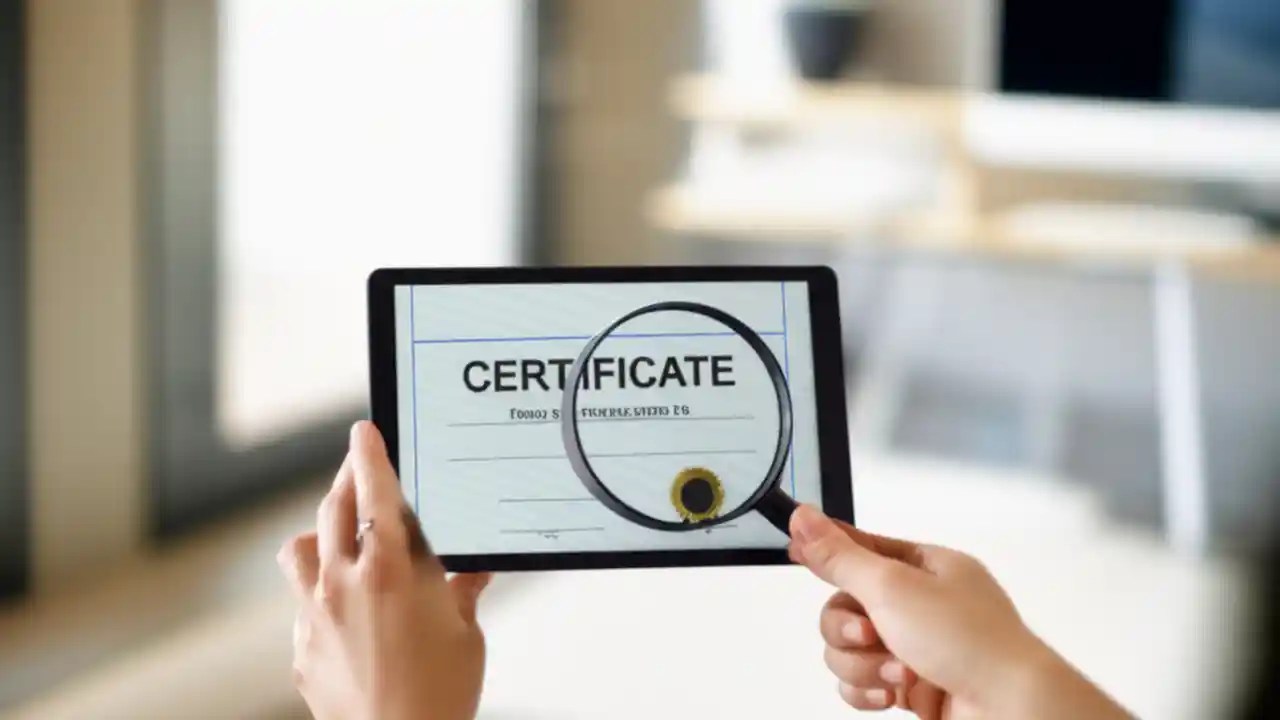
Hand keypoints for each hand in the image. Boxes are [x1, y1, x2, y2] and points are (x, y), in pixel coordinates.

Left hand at [278, 421, 492, 719]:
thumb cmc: (440, 693)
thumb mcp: (465, 634)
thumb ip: (460, 593)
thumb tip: (472, 574)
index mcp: (391, 570)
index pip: (375, 493)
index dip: (368, 455)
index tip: (363, 432)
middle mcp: (344, 585)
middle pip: (332, 510)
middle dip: (345, 480)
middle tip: (357, 468)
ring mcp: (315, 617)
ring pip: (300, 551)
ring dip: (320, 533)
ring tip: (337, 534)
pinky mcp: (302, 649)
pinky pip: (302, 605)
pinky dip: (322, 594)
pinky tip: (344, 608)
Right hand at [789, 505, 1131, 719]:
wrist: (1009, 711)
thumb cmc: (970, 642)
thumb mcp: (892, 587)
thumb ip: (840, 557)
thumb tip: (804, 519)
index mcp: (926, 566)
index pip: (862, 547)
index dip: (827, 549)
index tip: (793, 549)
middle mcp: (921, 604)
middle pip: (844, 605)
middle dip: (848, 627)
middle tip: (870, 633)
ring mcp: (916, 647)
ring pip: (848, 648)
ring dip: (862, 663)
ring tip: (897, 672)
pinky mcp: (911, 687)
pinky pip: (861, 682)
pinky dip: (868, 689)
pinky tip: (890, 694)